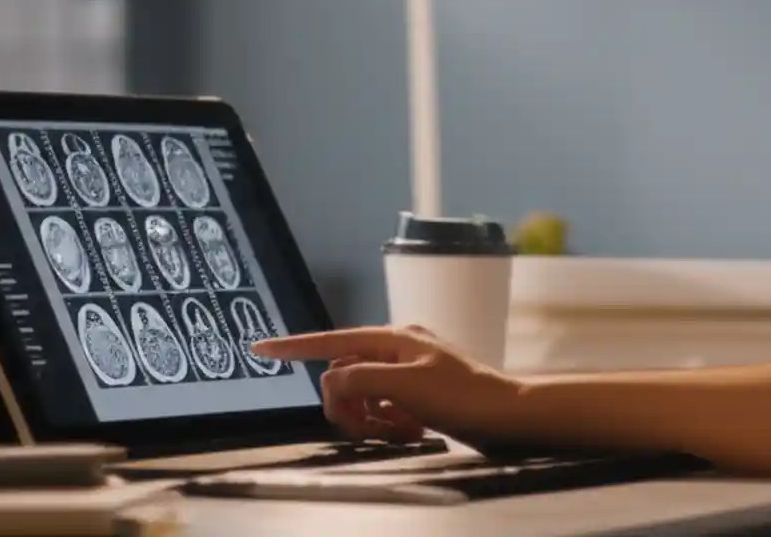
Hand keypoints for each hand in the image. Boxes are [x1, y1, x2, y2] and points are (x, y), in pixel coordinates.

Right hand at [252, 326, 522, 445]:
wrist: (510, 417)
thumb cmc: (464, 397)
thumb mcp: (405, 386)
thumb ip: (360, 377)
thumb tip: (332, 379)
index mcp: (394, 338)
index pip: (332, 340)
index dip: (294, 346)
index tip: (260, 348)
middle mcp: (398, 350)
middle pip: (344, 376)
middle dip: (349, 406)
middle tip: (373, 429)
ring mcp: (409, 373)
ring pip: (363, 397)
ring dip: (372, 419)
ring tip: (402, 432)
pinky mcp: (419, 396)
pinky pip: (384, 410)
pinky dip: (390, 425)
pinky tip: (413, 433)